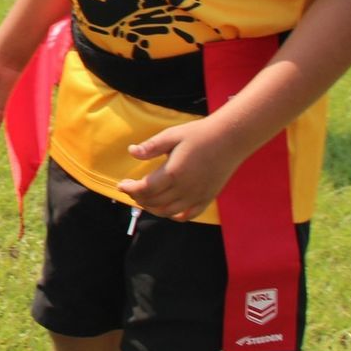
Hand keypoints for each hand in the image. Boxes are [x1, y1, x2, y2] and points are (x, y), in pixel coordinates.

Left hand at [116, 119, 243, 220]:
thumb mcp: (172, 135)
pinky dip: (174, 216)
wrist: (230, 139)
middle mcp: (184, 189)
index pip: (144, 189)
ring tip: (144, 199)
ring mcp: (197, 196)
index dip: (130, 189)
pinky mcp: (207, 198)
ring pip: (168, 212)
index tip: (121, 185)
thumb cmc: (199, 134)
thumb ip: (151, 147)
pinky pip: (188, 215)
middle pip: (154, 202)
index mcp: (173, 173)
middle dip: (138, 198)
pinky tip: (168, 210)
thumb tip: (131, 151)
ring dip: (152, 208)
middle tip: (131, 189)